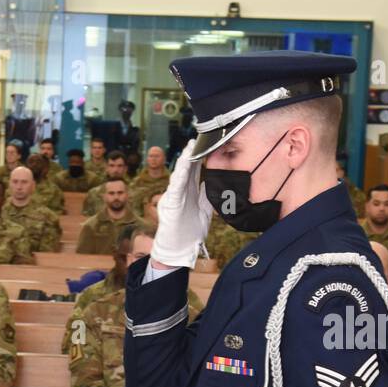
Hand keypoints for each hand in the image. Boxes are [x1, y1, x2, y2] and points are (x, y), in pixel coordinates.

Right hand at [149, 138, 213, 269]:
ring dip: (184, 160)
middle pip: (186, 168)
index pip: (195, 170)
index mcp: (189, 191)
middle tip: (199, 137)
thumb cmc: (190, 231)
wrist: (179, 249)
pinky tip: (183, 166)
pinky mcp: (170, 205)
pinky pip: (175, 188)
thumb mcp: (205, 209)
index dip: (201, 156)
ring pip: (179, 174)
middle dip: (192, 153)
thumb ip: (208, 195)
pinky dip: (179, 176)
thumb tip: (217, 181)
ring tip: (190, 146)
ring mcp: (174, 197)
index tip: (208, 143)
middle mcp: (180, 191)